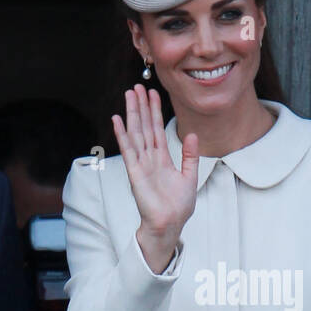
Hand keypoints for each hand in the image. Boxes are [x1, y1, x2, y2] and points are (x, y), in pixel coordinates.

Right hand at [112, 85, 197, 272]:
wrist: (170, 224)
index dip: (155, 111)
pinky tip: (117, 120)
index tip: (153, 93)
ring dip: (132, 114)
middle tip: (137, 86)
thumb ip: (190, 156)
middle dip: (141, 106)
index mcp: (162, 159)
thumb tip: (192, 135)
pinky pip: (128, 150)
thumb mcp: (189, 177)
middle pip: (144, 127)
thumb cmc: (178, 206)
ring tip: (129, 95)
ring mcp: (141, 164)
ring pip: (136, 133)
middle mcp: (150, 158)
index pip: (157, 129)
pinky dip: (122, 135)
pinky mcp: (135, 173)